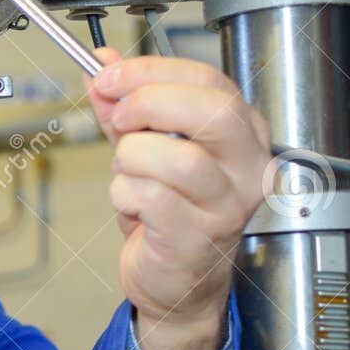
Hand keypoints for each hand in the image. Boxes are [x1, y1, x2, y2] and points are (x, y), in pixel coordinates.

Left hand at [86, 49, 269, 349]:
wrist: (176, 284)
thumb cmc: (169, 215)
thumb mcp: (146, 150)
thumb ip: (125, 108)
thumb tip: (102, 65)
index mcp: (243, 133)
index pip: (208, 80)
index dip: (151, 70)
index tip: (110, 75)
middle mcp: (247, 166)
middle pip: (208, 111)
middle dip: (147, 104)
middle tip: (119, 119)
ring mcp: (227, 203)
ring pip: (173, 156)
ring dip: (131, 158)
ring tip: (128, 173)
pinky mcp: (197, 236)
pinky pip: (148, 196)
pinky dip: (124, 194)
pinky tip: (132, 206)